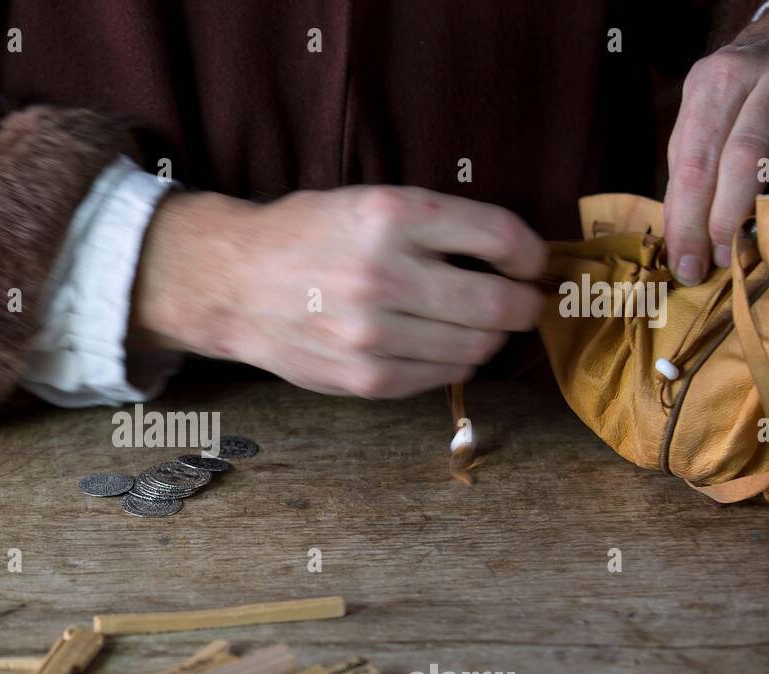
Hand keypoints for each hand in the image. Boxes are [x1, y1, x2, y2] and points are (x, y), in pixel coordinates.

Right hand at [130, 184, 546, 398]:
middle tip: (524, 302)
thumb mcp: (367, 201)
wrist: (234, 283)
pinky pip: (440, 376)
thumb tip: (511, 257)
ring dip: (493, 338)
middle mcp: (385, 274)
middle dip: (524, 304)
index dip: (532, 254)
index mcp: (392, 215)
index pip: (500, 238)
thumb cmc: (305, 236)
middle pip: (496, 303)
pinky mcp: (364, 377)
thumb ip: (434, 224)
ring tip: (486, 327)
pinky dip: (457, 362)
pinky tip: (448, 347)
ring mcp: (373, 333)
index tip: (533, 262)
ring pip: (475, 347)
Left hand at [664, 0, 768, 283]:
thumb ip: (692, 168)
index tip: (685, 267)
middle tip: (718, 260)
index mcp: (711, 83)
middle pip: (728, 162)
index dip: (685, 223)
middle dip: (718, 223)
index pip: (690, 165)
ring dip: (754, 214)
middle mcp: (753, 74)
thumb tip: (682, 238)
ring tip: (746, 247)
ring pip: (767, 158)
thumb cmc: (744, 93)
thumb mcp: (708, 114)